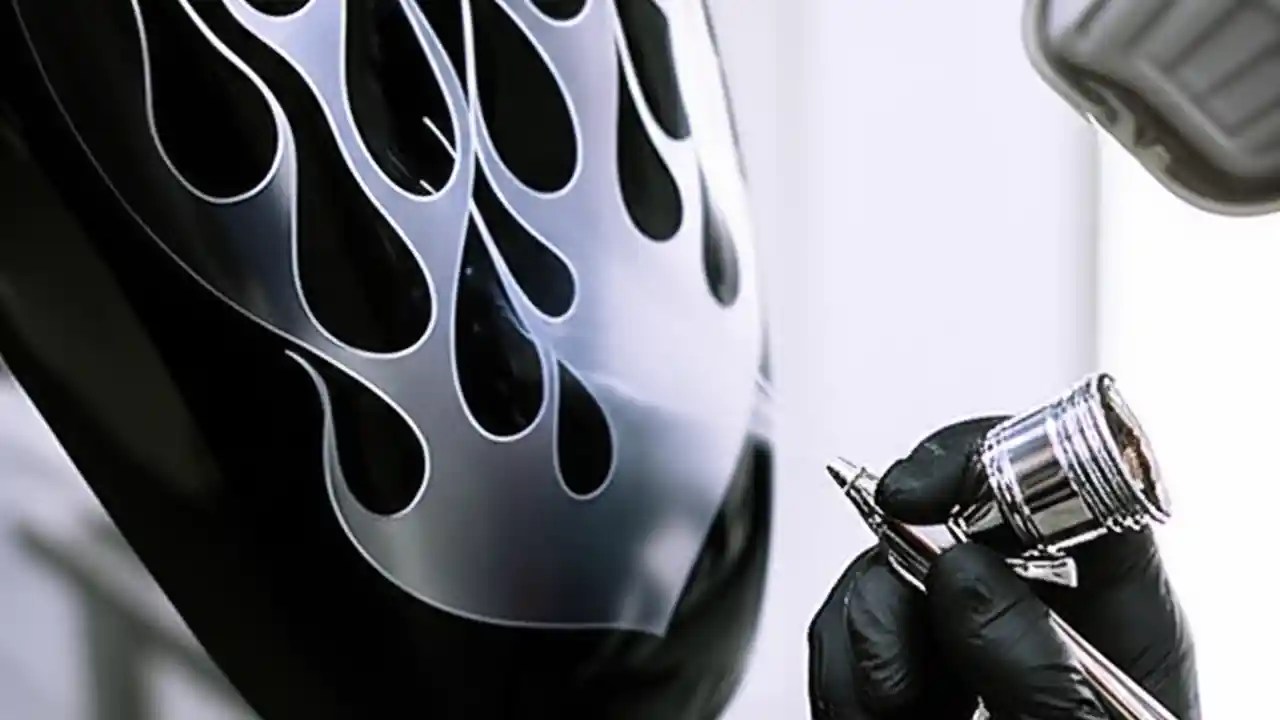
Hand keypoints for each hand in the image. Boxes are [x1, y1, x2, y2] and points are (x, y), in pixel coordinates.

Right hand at [808, 419, 1199, 718]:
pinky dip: (841, 668)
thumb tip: (965, 567)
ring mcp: (973, 634)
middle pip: (950, 513)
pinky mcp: (918, 664)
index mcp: (1117, 610)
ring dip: (859, 638)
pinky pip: (852, 629)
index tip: (915, 493)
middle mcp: (1041, 605)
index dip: (987, 455)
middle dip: (895, 576)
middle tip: (898, 676)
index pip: (1068, 477)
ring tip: (889, 716)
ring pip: (884, 567)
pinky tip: (870, 714)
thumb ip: (1038, 666)